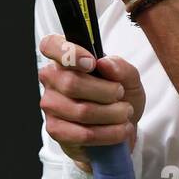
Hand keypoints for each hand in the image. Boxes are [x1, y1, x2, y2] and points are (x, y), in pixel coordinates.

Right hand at [38, 34, 144, 171]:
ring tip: (125, 113)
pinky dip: (108, 133)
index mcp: (65, 59)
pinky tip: (119, 130)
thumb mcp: (129, 79)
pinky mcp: (55, 130)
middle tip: (120, 94)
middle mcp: (52, 79)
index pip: (50, 45)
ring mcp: (50, 105)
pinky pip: (83, 133)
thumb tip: (105, 63)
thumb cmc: (119, 97)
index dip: (68, 52)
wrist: (120, 127)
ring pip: (81, 111)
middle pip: (71, 83)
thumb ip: (121, 67)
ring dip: (112, 114)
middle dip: (106, 92)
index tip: (92, 63)